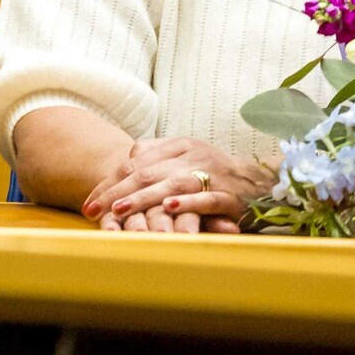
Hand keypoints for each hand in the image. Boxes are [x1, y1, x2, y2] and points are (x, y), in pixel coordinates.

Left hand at [83, 137, 269, 234]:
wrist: (264, 182)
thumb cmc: (217, 172)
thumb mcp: (187, 156)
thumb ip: (158, 154)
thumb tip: (129, 155)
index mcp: (179, 146)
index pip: (137, 162)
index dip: (111, 182)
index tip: (90, 202)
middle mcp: (194, 156)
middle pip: (149, 172)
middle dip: (118, 193)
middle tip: (93, 209)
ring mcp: (213, 175)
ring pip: (172, 184)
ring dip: (144, 197)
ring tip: (120, 209)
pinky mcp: (231, 196)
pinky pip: (207, 198)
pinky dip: (188, 203)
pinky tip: (169, 207)